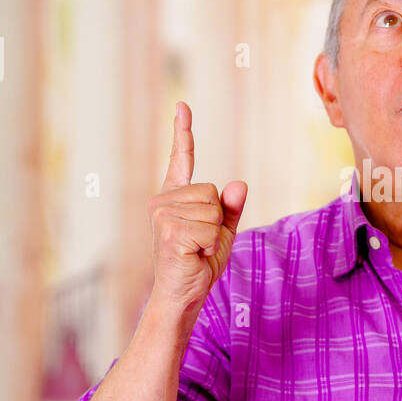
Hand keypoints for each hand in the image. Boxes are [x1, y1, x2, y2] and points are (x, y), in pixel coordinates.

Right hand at [146, 101, 246, 312]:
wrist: (183, 295)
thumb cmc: (199, 263)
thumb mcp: (223, 232)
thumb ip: (230, 208)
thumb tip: (238, 184)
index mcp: (176, 197)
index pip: (181, 159)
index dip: (182, 132)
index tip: (182, 105)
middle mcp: (163, 201)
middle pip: (212, 191)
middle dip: (217, 220)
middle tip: (201, 243)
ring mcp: (163, 214)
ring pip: (212, 210)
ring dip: (214, 236)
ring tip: (196, 250)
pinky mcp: (170, 230)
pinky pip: (210, 228)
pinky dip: (211, 246)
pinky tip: (194, 255)